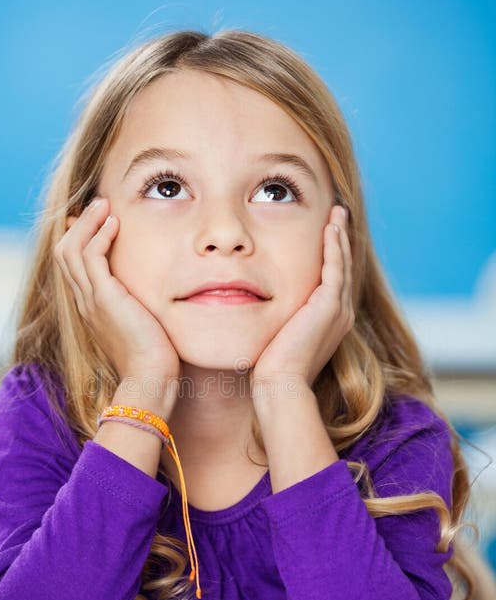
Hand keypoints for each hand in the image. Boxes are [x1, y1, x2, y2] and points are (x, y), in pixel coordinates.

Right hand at [54, 197, 181, 383]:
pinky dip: (99, 234)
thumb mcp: (143, 326)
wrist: (150, 380)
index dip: (80, 238)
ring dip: (88, 222)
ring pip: (71, 248)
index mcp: (91, 309)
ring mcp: (90, 300)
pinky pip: (90, 255)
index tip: (98, 220)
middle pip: (64, 252)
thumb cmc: (154, 360)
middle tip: (100, 205)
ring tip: (105, 205)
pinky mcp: (104, 298)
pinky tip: (115, 223)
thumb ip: (140, 308)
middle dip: (80, 224)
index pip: (73, 265)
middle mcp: (84, 302)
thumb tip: (154, 296)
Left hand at [251, 205, 353, 392]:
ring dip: (340, 236)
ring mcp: (338, 309)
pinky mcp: (329, 305)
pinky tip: (330, 228)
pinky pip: (336, 267)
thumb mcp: (276, 335)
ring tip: (337, 214)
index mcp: (330, 321)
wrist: (279, 384)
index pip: (333, 279)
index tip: (325, 233)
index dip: (331, 255)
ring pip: (343, 263)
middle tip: (337, 215)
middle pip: (343, 267)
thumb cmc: (270, 367)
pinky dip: (334, 246)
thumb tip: (257, 306)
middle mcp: (340, 314)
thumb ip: (276, 318)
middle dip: (340, 240)